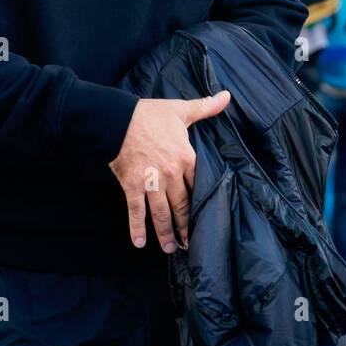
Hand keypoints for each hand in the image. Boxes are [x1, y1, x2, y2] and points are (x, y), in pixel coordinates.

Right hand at [109, 91, 229, 252]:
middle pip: (182, 206)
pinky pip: (136, 211)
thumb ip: (205, 107)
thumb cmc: (150, 114)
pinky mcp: (132, 186)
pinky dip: (137, 228)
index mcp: (186, 158)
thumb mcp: (180, 110)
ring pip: (162, 213)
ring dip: (166, 233)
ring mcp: (151, 182)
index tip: (207, 217)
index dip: (203, 203)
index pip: (199, 186)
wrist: (118, 119)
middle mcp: (171, 174)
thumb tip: (226, 96)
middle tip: (190, 243)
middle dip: (186, 227)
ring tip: (170, 249)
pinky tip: (139, 243)